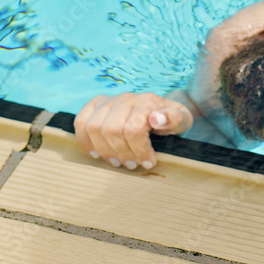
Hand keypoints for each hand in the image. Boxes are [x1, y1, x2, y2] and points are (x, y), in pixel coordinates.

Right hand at [74, 92, 192, 169]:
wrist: (161, 107)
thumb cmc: (171, 118)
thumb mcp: (183, 119)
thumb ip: (175, 119)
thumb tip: (156, 118)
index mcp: (147, 101)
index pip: (133, 128)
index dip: (139, 150)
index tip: (148, 163)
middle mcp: (126, 98)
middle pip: (111, 129)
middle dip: (121, 152)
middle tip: (131, 165)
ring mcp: (109, 100)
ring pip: (93, 127)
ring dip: (104, 150)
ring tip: (117, 162)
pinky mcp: (96, 105)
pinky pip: (80, 121)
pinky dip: (85, 140)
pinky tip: (96, 154)